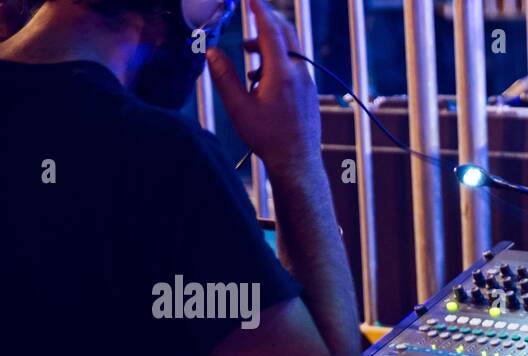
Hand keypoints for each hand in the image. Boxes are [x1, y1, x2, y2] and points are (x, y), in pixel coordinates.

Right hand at [205, 0, 319, 176]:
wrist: (297, 162)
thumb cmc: (268, 138)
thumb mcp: (239, 107)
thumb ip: (224, 76)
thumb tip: (211, 51)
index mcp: (282, 73)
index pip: (271, 30)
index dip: (259, 9)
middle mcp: (299, 73)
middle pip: (286, 34)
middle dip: (267, 21)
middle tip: (251, 14)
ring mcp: (308, 83)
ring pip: (291, 51)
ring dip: (269, 45)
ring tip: (248, 57)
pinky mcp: (309, 93)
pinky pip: (295, 66)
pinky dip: (278, 61)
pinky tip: (261, 80)